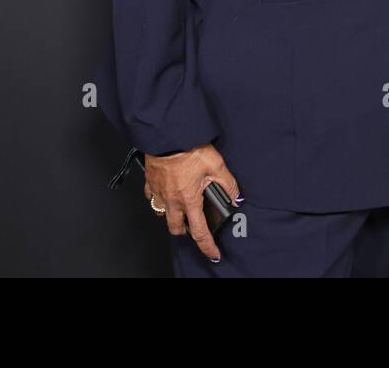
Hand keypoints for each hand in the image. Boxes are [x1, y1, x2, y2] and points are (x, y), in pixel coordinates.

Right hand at [143, 143, 240, 261]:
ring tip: (180, 209)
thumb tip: (237, 197)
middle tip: (194, 227)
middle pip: (176, 228)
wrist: (169, 134)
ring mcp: (159, 192)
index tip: (213, 254)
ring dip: (170, 216)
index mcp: (189, 199)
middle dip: (185, 232)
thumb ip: (228, 184)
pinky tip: (166, 192)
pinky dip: (158, 198)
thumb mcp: (216, 165)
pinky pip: (151, 197)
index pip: (200, 232)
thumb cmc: (189, 148)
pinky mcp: (150, 182)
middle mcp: (172, 200)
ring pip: (161, 214)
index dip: (207, 246)